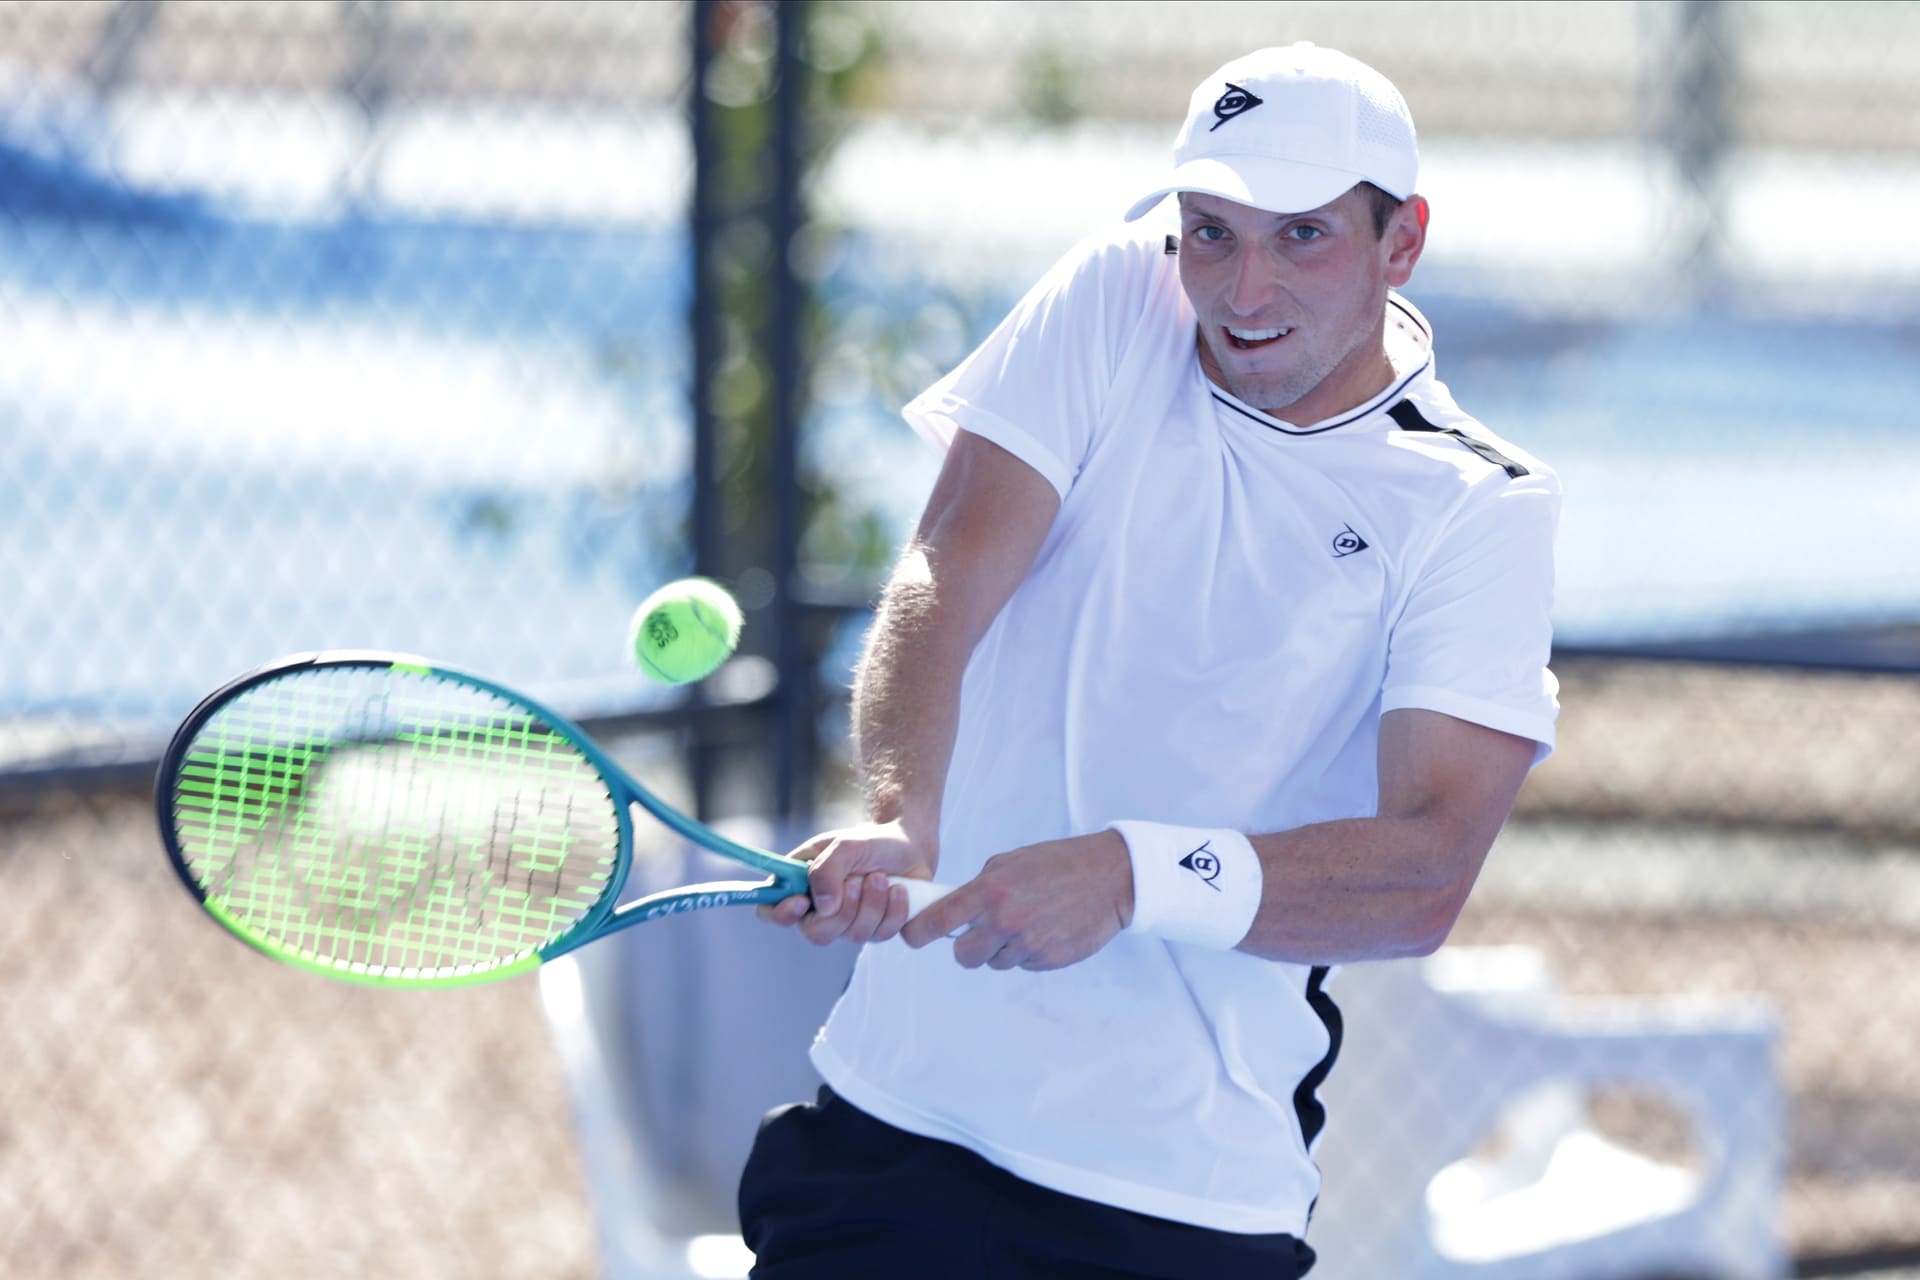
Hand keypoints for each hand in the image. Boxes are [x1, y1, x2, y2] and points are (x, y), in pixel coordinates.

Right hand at [755, 819, 934, 946]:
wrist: (910, 847)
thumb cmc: (871, 842)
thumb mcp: (845, 846)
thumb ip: (826, 871)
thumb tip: (824, 908)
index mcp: (801, 884)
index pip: (771, 910)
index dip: (780, 913)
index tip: (801, 902)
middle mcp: (820, 909)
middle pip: (816, 933)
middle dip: (844, 908)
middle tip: (859, 880)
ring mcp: (848, 924)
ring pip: (852, 935)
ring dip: (872, 903)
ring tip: (881, 876)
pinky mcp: (875, 931)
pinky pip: (881, 935)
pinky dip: (894, 911)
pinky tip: (899, 890)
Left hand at [900, 830, 1132, 971]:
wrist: (1110, 877)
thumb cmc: (1056, 864)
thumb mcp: (1009, 863)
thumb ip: (978, 889)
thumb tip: (949, 912)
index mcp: (990, 891)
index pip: (937, 922)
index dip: (917, 933)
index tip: (912, 936)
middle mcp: (1005, 920)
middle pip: (963, 955)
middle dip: (967, 946)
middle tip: (979, 932)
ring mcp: (1028, 944)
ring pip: (994, 962)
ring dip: (1001, 949)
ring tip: (1025, 922)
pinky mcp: (1048, 960)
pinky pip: (1023, 965)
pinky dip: (1027, 953)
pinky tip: (1044, 929)